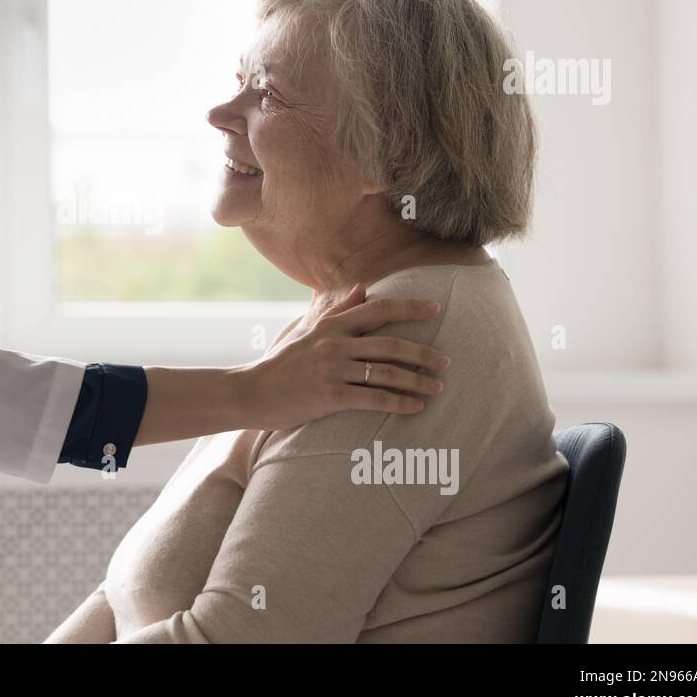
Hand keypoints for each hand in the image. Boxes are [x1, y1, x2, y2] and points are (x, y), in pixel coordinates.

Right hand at [236, 283, 448, 431]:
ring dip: (418, 381)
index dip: (410, 307)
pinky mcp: (329, 396)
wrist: (250, 392)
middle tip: (446, 362)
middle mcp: (334, 343)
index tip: (437, 307)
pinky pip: (374, 399)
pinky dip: (399, 403)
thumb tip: (362, 288)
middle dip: (424, 353)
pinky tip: (416, 408)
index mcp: (331, 325)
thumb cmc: (280, 364)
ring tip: (438, 388)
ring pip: (387, 372)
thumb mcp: (307, 331)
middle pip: (391, 344)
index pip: (378, 309)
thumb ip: (336, 310)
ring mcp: (332, 369)